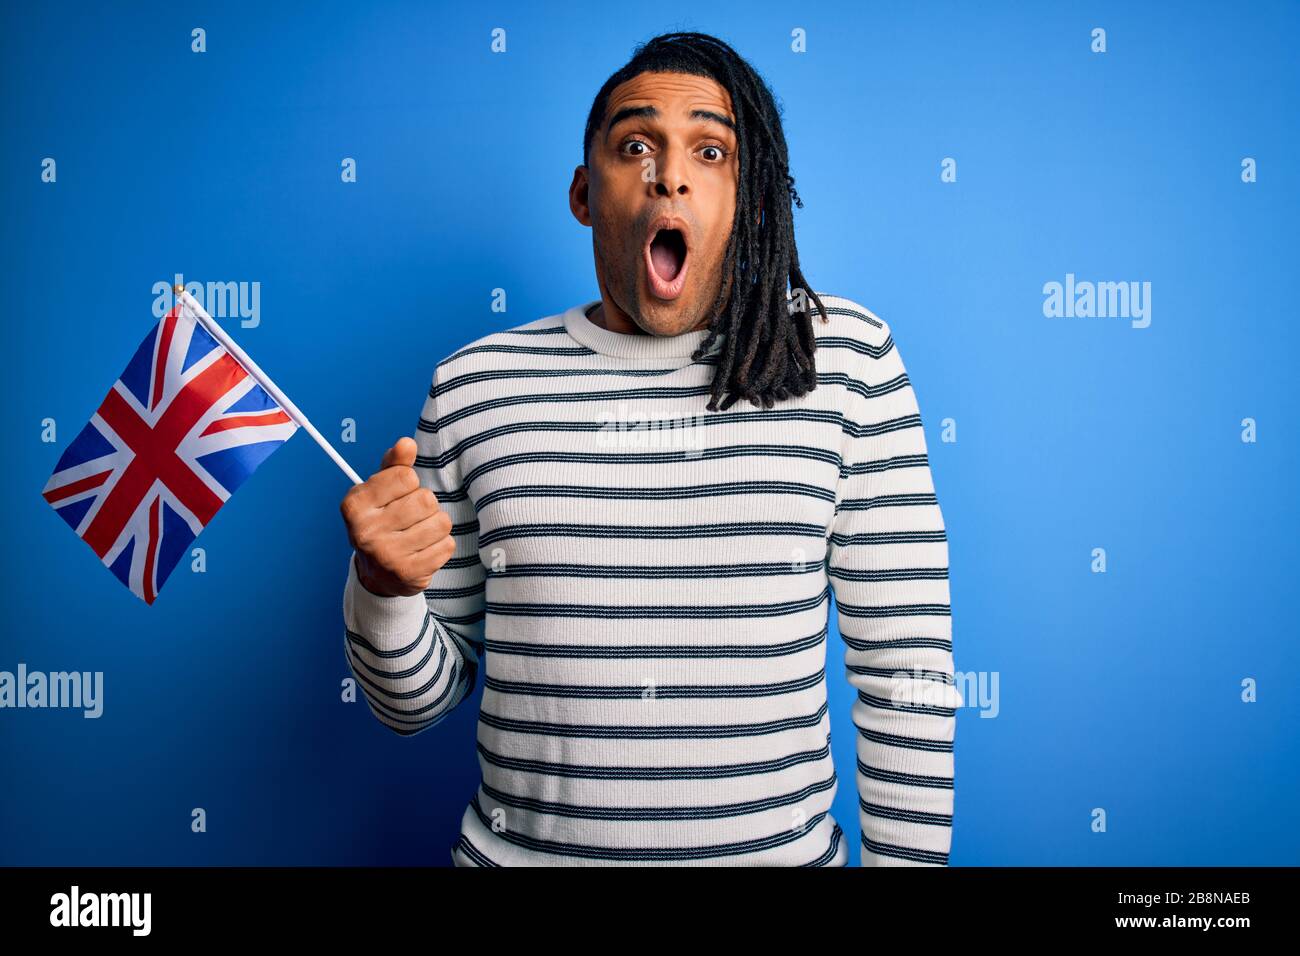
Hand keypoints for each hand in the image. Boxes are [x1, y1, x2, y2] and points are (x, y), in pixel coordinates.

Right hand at [339, 437, 454, 596]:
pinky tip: (423, 550)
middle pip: (426, 500)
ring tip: (419, 534)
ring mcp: (387, 556)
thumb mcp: (380, 490)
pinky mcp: (409, 575)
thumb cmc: (383, 520)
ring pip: (440, 523)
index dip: (409, 484)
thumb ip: (394, 465)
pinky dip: (441, 546)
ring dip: (436, 526)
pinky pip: (447, 546)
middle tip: (411, 518)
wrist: (378, 574)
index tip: (398, 496)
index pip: (406, 477)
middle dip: (426, 506)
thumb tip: (407, 443)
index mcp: (355, 505)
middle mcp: (366, 532)